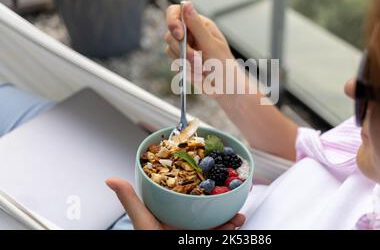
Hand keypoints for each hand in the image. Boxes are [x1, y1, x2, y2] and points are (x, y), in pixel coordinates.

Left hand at [106, 177, 245, 229]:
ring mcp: (196, 228)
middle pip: (208, 203)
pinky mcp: (204, 237)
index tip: (211, 172)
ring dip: (231, 215)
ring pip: (218, 218)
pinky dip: (230, 228)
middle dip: (222, 197)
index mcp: (172, 207)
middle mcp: (186, 216)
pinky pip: (220, 230)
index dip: (201, 182)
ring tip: (238, 215)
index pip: (188, 191)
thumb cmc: (149, 238)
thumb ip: (130, 200)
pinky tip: (235, 224)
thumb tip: (111, 179)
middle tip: (231, 191)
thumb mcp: (141, 219)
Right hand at [164, 1, 234, 66]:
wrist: (225, 87)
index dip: (172, 21)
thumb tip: (186, 4)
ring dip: (185, 61)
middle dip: (183, 49)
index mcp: (199, 24)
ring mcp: (185, 47)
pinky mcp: (181, 60)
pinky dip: (185, 69)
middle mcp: (190, 33)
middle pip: (171, 34)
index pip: (176, 12)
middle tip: (197, 60)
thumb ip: (196, 25)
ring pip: (171, 49)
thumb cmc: (224, 65)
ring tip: (201, 68)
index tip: (179, 35)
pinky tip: (197, 72)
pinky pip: (174, 62)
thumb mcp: (211, 44)